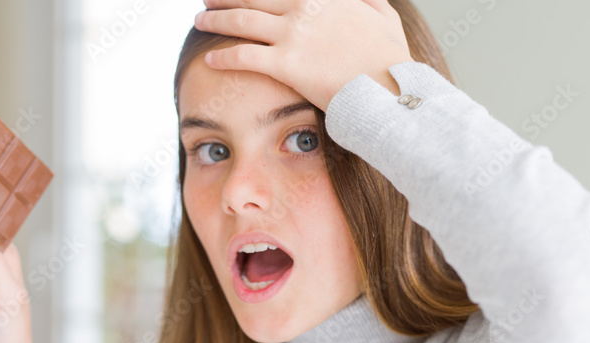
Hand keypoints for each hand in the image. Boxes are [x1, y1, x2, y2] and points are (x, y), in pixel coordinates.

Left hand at [194, 0, 414, 110]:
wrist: (389, 88)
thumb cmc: (390, 60)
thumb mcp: (384, 17)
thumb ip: (368, 1)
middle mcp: (304, 8)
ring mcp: (292, 34)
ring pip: (242, 21)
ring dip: (216, 20)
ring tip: (199, 20)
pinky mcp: (285, 64)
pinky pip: (244, 56)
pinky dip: (223, 56)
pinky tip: (209, 59)